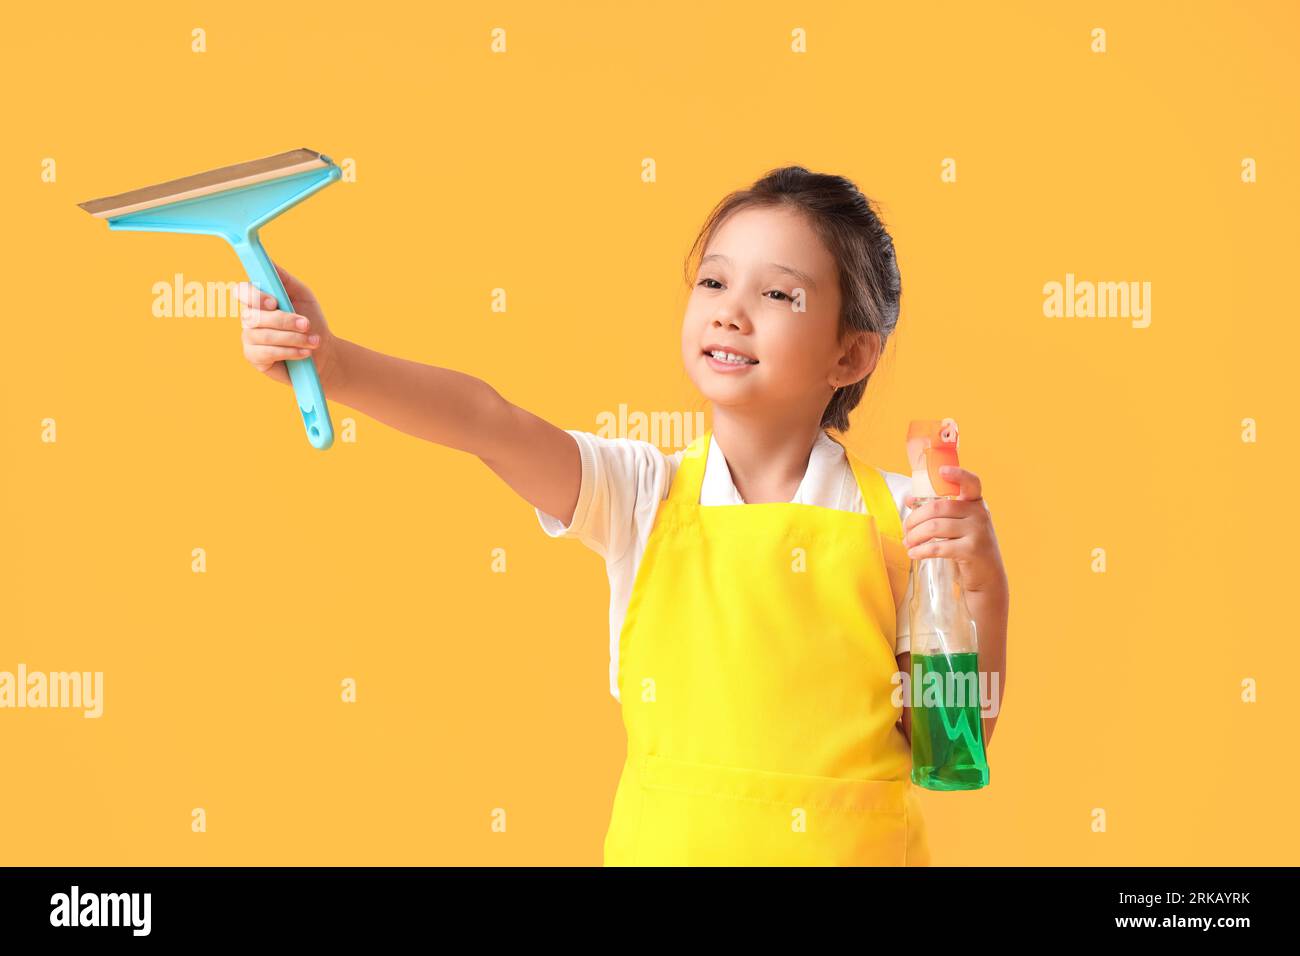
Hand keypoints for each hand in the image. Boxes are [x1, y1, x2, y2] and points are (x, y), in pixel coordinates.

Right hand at [237, 263, 346, 391]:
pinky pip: (266, 353)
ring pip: (262, 335)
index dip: (254, 296)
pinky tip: (304, 352)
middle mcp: (249, 318)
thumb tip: (268, 261)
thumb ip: (284, 279)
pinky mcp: (254, 358)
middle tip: (306, 325)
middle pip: (253, 315)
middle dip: (285, 321)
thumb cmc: (311, 321)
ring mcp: (249, 339)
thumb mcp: (302, 295)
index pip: (241, 291)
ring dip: (292, 338)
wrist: (323, 353)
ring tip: (312, 341)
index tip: (274, 302)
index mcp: (258, 300)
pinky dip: (289, 352)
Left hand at [903, 466, 1007, 600]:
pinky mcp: (972, 550)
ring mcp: (978, 532)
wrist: (987, 577)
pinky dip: (921, 550)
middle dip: (914, 519)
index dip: (957, 474)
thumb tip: (909, 500)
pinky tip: (914, 554)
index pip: (971, 482)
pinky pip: (938, 547)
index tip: (941, 471)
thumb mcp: (957, 526)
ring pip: (934, 527)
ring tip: (908, 544)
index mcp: (975, 503)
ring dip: (914, 536)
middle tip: (905, 531)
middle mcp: (979, 514)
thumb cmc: (967, 547)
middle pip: (937, 508)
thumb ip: (937, 511)